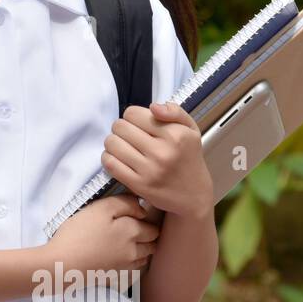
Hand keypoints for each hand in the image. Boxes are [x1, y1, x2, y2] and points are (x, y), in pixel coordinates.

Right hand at [48, 193, 159, 279]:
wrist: (63, 265)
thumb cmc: (78, 233)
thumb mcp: (100, 208)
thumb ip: (125, 203)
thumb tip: (143, 209)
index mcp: (132, 231)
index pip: (152, 225)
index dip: (145, 219)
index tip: (135, 214)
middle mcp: (135, 250)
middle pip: (152, 242)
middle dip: (148, 234)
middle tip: (133, 227)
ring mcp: (127, 267)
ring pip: (145, 256)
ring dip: (143, 249)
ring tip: (127, 242)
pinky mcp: (117, 278)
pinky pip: (134, 269)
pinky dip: (133, 262)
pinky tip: (120, 257)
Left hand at [101, 102, 212, 218]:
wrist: (193, 195)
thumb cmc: (188, 158)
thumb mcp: (190, 130)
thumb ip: (174, 111)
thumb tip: (153, 106)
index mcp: (175, 134)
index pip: (133, 113)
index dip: (133, 117)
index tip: (139, 125)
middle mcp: (162, 152)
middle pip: (119, 126)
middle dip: (121, 128)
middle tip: (130, 136)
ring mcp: (150, 170)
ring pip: (111, 143)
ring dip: (113, 143)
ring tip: (124, 146)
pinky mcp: (139, 185)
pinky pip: (110, 163)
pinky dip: (109, 158)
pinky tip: (119, 158)